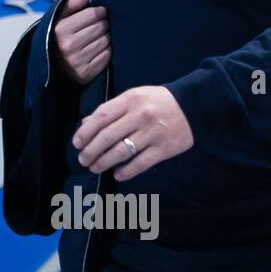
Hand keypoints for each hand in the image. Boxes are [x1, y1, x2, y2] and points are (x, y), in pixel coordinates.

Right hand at [51, 0, 108, 84]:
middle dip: (103, 24)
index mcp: (60, 30)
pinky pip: (107, 56)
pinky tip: (97, 49)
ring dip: (104, 37)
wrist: (51, 65)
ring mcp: (77, 61)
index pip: (93, 14)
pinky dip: (105, 51)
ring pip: (106, 41)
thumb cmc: (59, 36)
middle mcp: (68, 46)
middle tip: (98, 26)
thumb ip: (72, 3)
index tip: (99, 13)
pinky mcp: (86, 73)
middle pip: (101, 27)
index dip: (99, 11)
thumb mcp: (59, 17)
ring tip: (96, 38)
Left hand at [71, 85, 193, 180]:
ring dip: (104, 162)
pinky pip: (141, 163)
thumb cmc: (158, 101)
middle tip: (83, 160)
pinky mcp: (164, 149)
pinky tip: (117, 174)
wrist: (194, 105)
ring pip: (121, 152)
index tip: (76, 143)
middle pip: (108, 137)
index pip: (101, 117)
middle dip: (91, 150)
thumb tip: (86, 124)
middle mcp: (140, 116)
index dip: (85, 132)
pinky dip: (126, 171)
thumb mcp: (134, 97)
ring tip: (95, 168)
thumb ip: (111, 109)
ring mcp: (153, 133)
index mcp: (130, 100)